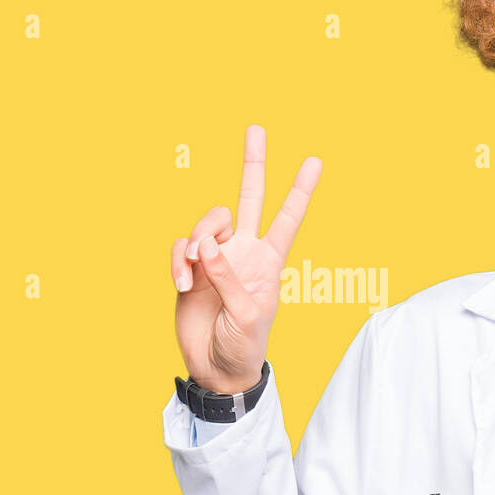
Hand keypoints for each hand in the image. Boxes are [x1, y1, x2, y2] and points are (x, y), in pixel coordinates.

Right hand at [171, 125, 321, 394]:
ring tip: (195, 273)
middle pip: (250, 198)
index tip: (315, 161)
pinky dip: (179, 262)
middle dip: (253, 164)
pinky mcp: (189, 269)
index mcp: (269, 261)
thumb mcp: (247, 314)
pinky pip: (181, 247)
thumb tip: (205, 246)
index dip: (300, 191)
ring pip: (207, 222)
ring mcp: (215, 258)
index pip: (288, 219)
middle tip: (256, 128)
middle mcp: (243, 251)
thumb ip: (229, 277)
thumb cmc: (243, 343)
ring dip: (198, 241)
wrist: (215, 367)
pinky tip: (184, 285)